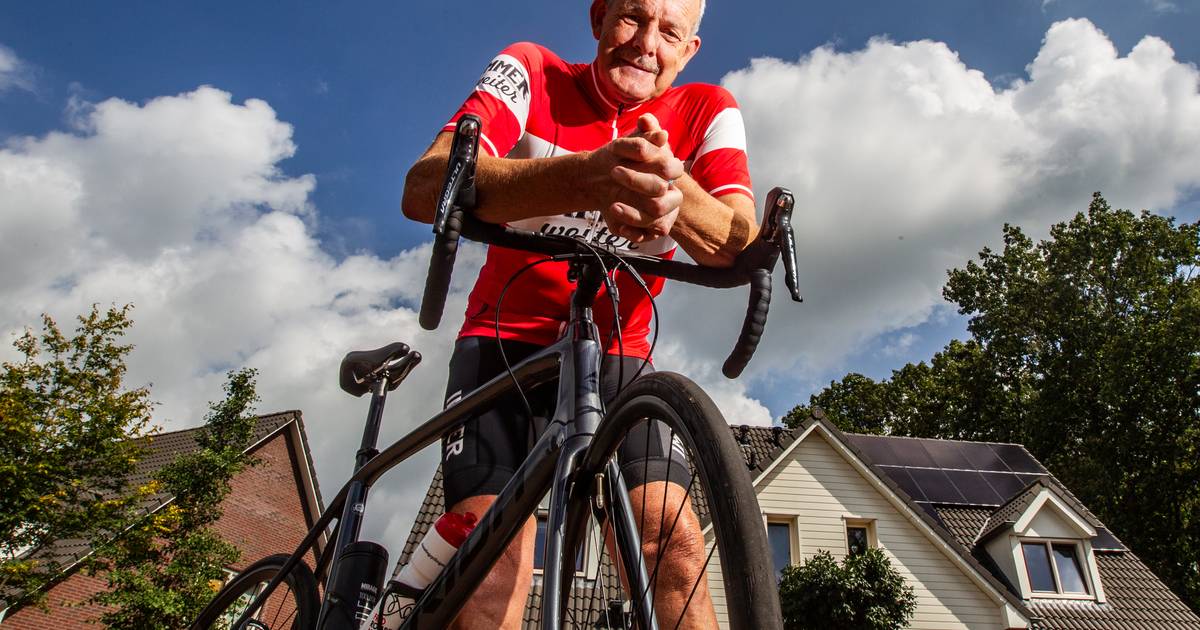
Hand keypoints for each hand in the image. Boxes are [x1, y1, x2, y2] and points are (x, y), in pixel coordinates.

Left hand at [590, 114, 683, 241]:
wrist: (603, 179)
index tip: (633, 154)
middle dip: (638, 185)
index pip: (672, 170)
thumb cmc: (624, 159)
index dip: (653, 164)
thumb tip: (646, 119)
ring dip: (633, 215)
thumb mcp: (632, 142)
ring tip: (613, 206)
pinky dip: (631, 232)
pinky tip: (617, 225)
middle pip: (662, 200)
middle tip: (614, 173)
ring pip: (657, 222)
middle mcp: (670, 196)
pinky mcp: (650, 229)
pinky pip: (646, 237)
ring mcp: (662, 214)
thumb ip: (642, 132)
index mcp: (670, 173)